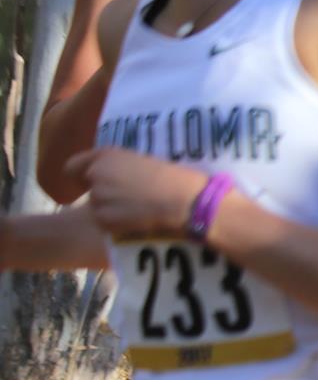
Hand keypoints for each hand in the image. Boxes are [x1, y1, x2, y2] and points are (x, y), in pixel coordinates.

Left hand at [66, 149, 204, 238]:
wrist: (183, 199)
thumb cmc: (171, 177)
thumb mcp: (140, 159)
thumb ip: (118, 166)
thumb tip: (108, 175)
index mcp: (105, 156)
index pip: (72, 167)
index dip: (80, 176)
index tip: (89, 183)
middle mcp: (96, 174)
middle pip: (88, 188)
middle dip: (102, 193)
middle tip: (126, 198)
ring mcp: (98, 197)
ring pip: (97, 206)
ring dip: (111, 209)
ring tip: (136, 209)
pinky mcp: (103, 219)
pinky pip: (105, 223)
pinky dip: (117, 223)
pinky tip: (137, 220)